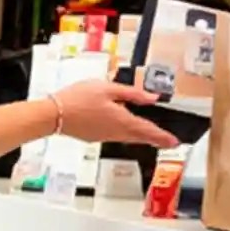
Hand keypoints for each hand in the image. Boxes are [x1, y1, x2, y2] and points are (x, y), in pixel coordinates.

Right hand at [52, 81, 178, 148]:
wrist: (54, 114)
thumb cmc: (78, 98)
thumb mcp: (108, 89)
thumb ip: (132, 93)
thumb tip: (152, 98)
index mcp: (122, 120)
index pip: (149, 131)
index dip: (163, 136)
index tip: (175, 142)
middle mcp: (116, 132)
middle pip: (141, 137)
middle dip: (156, 139)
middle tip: (168, 141)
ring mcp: (105, 137)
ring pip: (129, 138)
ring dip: (142, 137)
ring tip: (151, 135)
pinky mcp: (95, 137)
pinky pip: (116, 137)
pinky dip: (127, 134)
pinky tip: (126, 129)